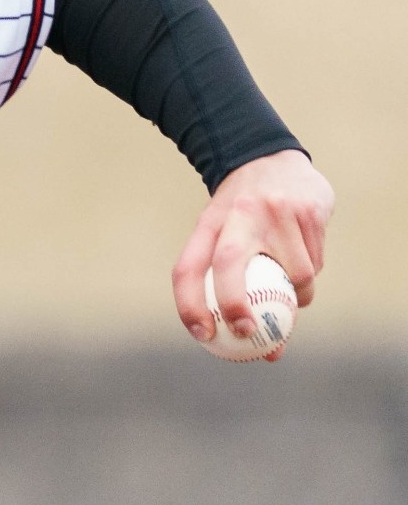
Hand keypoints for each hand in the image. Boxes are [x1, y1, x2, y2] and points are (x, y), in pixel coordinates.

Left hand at [172, 149, 332, 360]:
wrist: (271, 159)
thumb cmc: (240, 213)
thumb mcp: (221, 233)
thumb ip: (227, 283)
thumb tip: (248, 345)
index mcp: (209, 223)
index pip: (188, 266)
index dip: (189, 304)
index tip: (203, 335)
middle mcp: (240, 215)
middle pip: (228, 264)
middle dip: (235, 305)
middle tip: (246, 333)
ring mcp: (277, 212)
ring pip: (294, 276)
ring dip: (297, 297)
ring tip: (292, 289)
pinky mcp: (311, 212)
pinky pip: (316, 263)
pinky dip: (311, 275)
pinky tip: (305, 257)